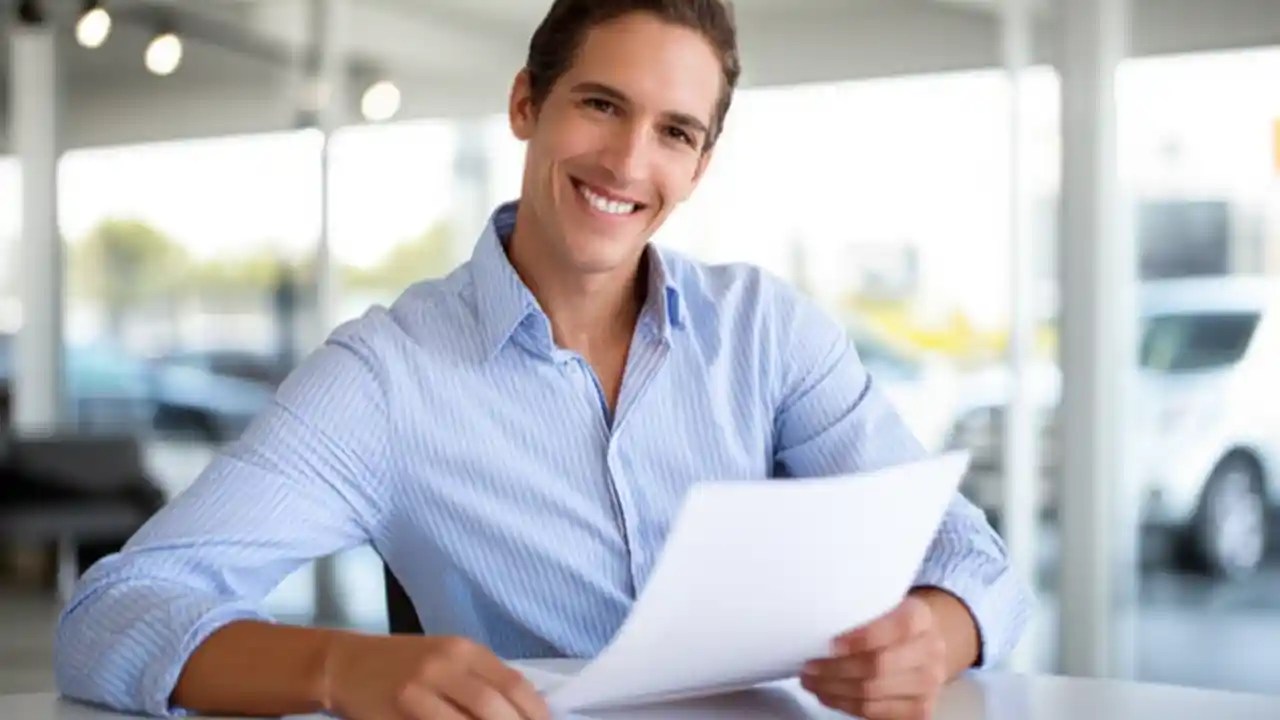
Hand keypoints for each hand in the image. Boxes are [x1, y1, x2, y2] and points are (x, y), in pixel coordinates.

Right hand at [324, 633, 549, 719]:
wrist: (347, 664)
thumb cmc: (405, 666)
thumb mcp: (447, 661)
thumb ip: (482, 681)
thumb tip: (526, 711)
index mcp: (466, 650)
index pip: (514, 685)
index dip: (535, 714)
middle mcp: (446, 663)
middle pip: (495, 707)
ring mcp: (420, 687)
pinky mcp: (401, 708)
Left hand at [800, 595, 950, 719]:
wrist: (927, 646)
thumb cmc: (893, 623)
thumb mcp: (885, 604)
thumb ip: (860, 610)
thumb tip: (816, 620)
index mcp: (920, 617)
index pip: (897, 627)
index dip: (862, 638)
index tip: (831, 644)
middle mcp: (930, 651)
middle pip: (879, 666)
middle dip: (836, 669)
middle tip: (808, 667)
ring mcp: (928, 684)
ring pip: (872, 694)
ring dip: (834, 690)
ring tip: (811, 682)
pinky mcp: (921, 710)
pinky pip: (875, 713)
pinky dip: (844, 705)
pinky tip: (828, 695)